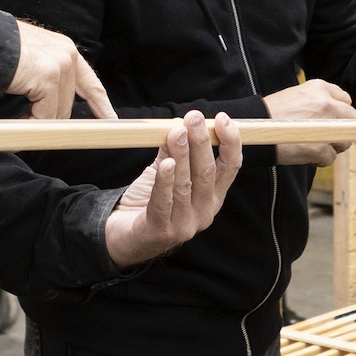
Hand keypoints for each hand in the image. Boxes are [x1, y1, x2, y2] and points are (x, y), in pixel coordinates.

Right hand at [9, 20, 115, 119]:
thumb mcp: (30, 61)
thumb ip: (46, 78)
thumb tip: (53, 108)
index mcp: (65, 49)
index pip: (90, 82)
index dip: (101, 104)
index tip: (110, 121)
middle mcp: (67, 54)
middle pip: (69, 103)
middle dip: (52, 119)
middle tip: (31, 130)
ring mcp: (60, 65)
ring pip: (58, 112)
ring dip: (37, 122)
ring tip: (17, 124)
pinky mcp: (48, 77)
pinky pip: (45, 115)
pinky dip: (30, 126)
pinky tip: (16, 124)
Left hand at [104, 112, 242, 265]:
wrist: (125, 238)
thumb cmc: (149, 202)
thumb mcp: (165, 173)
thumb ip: (173, 152)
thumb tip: (178, 124)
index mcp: (212, 197)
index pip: (231, 167)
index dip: (230, 142)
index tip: (222, 119)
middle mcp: (204, 212)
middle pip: (207, 172)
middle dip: (202, 142)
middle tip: (194, 118)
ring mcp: (185, 225)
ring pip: (185, 184)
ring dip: (181, 154)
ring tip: (176, 131)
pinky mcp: (162, 231)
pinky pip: (164, 202)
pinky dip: (165, 181)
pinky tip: (165, 163)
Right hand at [264, 78, 355, 164]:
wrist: (252, 128)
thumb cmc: (271, 115)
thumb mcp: (297, 96)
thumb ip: (318, 102)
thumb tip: (336, 117)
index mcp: (320, 88)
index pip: (346, 100)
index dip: (340, 113)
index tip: (332, 121)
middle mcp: (327, 103)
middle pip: (352, 119)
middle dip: (342, 130)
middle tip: (324, 137)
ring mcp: (326, 125)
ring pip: (344, 140)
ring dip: (331, 146)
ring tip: (310, 145)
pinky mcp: (321, 146)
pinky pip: (330, 157)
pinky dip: (319, 160)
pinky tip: (303, 154)